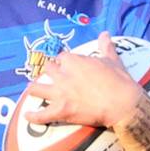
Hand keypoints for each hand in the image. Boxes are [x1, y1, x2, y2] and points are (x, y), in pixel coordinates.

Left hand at [23, 31, 143, 128]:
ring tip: (31, 90)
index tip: (65, 65)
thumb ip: (105, 46)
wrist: (122, 103)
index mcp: (75, 61)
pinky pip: (42, 115)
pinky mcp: (62, 110)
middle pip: (48, 70)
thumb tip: (105, 34)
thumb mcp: (112, 60)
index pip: (62, 58)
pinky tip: (26, 115)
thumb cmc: (119, 81)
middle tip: (51, 77)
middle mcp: (64, 75)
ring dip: (34, 89)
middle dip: (49, 72)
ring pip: (38, 88)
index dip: (63, 62)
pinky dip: (34, 116)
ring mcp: (61, 93)